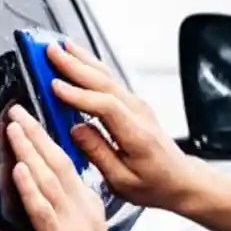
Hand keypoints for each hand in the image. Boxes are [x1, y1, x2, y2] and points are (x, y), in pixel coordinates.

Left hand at [4, 104, 124, 230]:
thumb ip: (65, 211)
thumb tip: (47, 189)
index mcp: (87, 207)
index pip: (67, 163)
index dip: (48, 139)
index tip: (31, 119)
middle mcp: (83, 210)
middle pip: (58, 161)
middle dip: (36, 133)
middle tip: (17, 110)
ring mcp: (74, 225)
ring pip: (49, 177)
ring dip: (29, 149)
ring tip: (13, 126)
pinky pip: (42, 209)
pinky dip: (29, 186)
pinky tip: (18, 168)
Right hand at [45, 42, 208, 211]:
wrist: (180, 179)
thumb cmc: (154, 184)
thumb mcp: (122, 181)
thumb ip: (98, 154)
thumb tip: (75, 130)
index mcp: (136, 135)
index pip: (105, 106)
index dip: (78, 95)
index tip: (54, 86)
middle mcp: (138, 114)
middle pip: (104, 82)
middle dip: (74, 65)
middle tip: (50, 52)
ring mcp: (137, 105)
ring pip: (107, 76)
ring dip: (82, 59)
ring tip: (61, 46)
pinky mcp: (133, 104)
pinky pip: (110, 80)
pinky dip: (91, 67)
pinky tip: (79, 59)